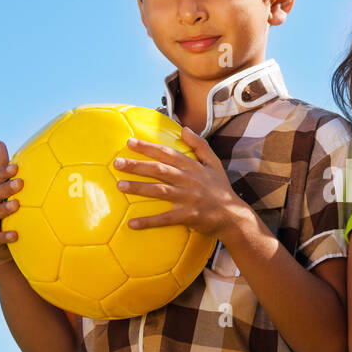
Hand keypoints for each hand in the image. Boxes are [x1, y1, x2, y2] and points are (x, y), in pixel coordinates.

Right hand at [0, 140, 23, 271]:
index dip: (1, 172)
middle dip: (4, 188)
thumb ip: (2, 170)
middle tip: (20, 183)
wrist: (3, 247)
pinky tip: (16, 234)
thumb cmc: (6, 213)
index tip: (16, 167)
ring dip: (3, 209)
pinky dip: (4, 236)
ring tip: (17, 205)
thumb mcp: (4, 191)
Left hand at [113, 127, 247, 237]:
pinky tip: (132, 223)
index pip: (167, 153)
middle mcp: (189, 180)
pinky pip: (165, 219)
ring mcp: (188, 198)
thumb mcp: (214, 164)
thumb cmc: (221, 190)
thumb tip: (184, 128)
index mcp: (193, 167)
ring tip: (120, 186)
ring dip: (139, 188)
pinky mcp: (188, 216)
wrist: (234, 216)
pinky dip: (149, 221)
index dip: (148, 147)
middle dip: (137, 165)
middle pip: (159, 170)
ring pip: (159, 191)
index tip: (129, 142)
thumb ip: (200, 145)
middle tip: (117, 163)